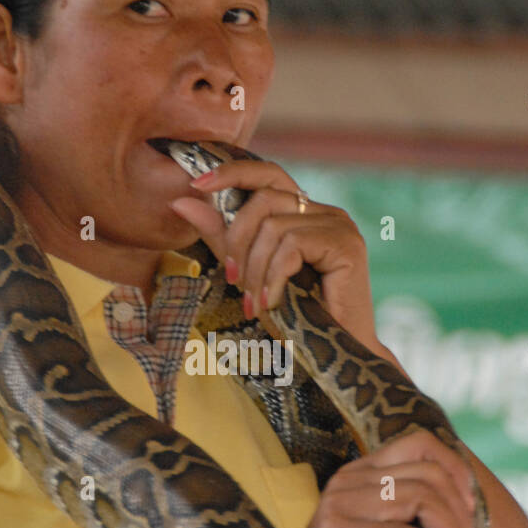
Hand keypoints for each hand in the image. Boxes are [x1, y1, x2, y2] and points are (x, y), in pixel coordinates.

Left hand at [168, 157, 380, 352]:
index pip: (267, 174)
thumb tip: (181, 201)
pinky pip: (292, 246)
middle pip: (265, 198)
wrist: (335, 354)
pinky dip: (273, 277)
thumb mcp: (248, 269)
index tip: (197, 184)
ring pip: (275, 226)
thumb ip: (221, 235)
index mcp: (305, 212)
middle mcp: (325, 211)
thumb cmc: (294, 316)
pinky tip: (272, 302)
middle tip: (230, 279)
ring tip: (253, 302)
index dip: (232, 173)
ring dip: (254, 268)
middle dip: (237, 239)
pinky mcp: (347, 244)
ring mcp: (339, 225)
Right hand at [296, 428, 478, 527]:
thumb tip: (470, 505)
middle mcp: (348, 478)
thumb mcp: (382, 527)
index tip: (472, 504)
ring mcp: (339, 504)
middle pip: (427, 474)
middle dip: (461, 511)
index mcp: (362, 470)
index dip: (455, 467)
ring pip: (420, 498)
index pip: (418, 443)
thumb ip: (412, 508)